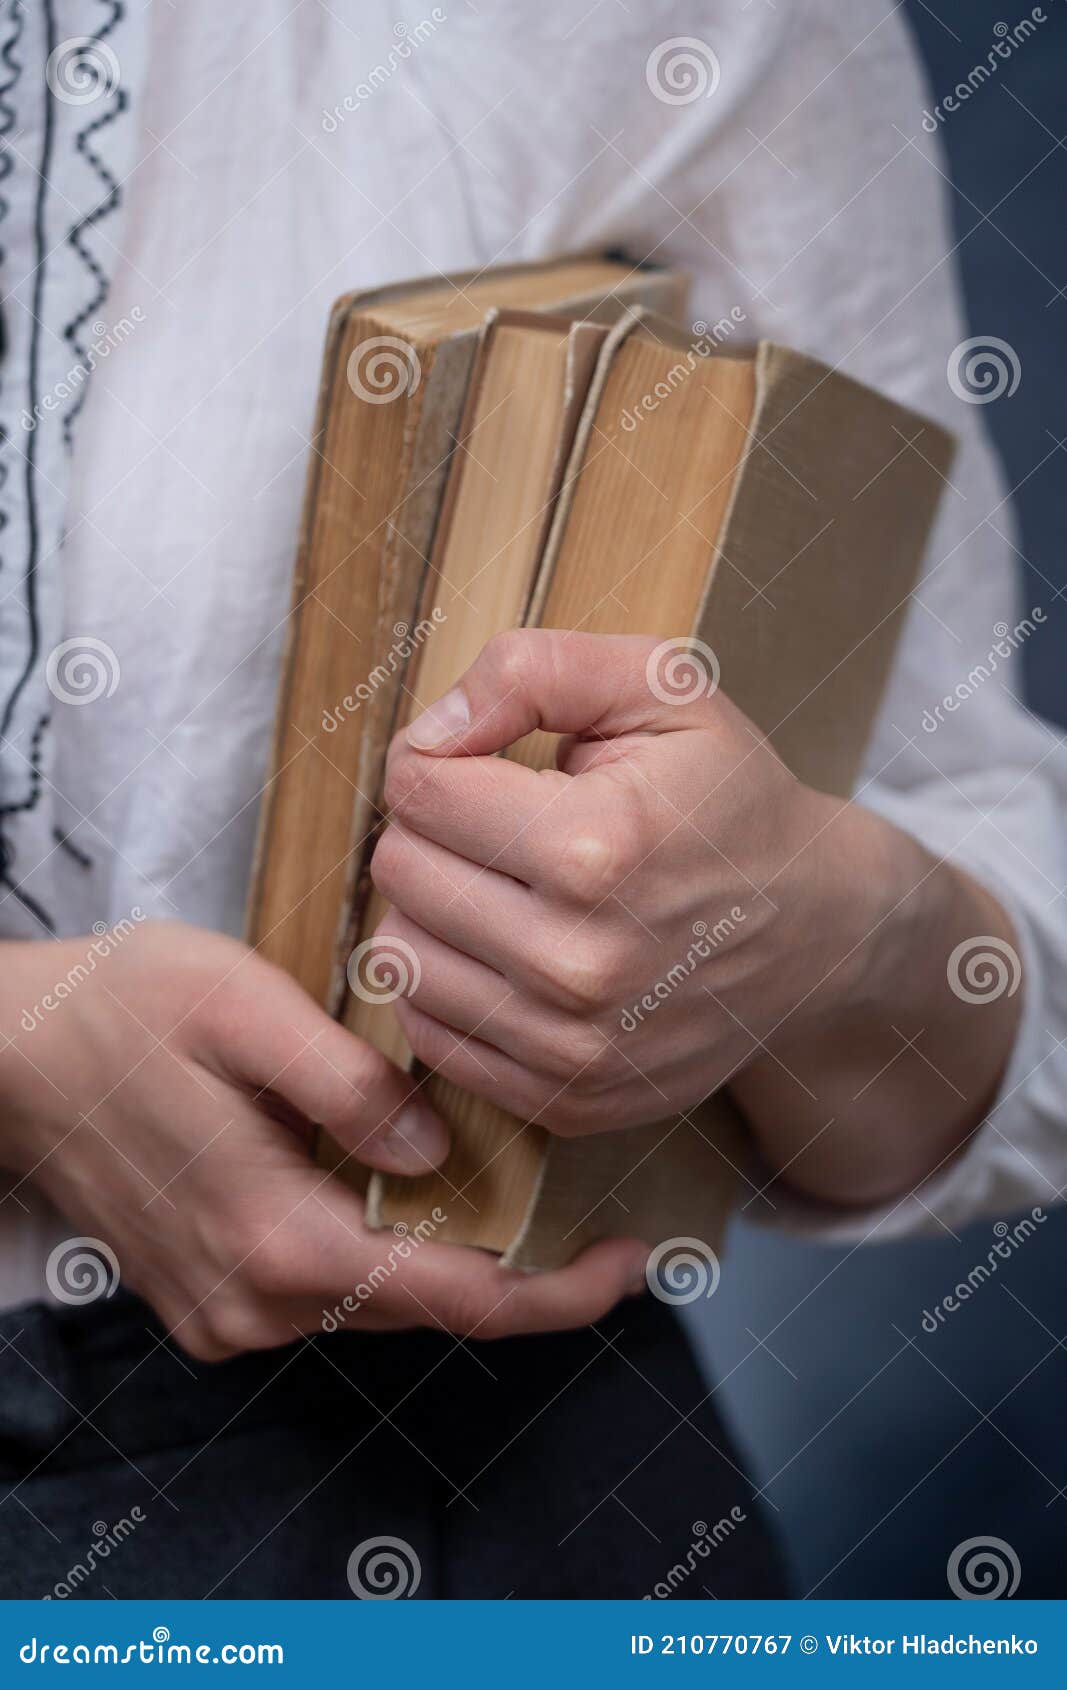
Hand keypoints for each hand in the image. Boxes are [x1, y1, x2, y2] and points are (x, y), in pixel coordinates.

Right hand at [0, 921, 647, 1357]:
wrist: (12, 1057)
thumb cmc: (123, 1012)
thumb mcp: (243, 1009)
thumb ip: (346, 1086)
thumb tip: (436, 1148)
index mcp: (278, 1239)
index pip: (458, 1296)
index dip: (561, 1288)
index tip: (636, 1260)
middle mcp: (258, 1302)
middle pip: (428, 1302)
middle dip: (516, 1263)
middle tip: (591, 1208)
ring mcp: (230, 1312)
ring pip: (379, 1292)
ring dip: (444, 1245)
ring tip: (497, 1173)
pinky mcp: (213, 1298)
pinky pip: (329, 1283)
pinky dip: (382, 1242)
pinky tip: (400, 1178)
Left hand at [372, 629, 836, 1129]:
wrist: (817, 933)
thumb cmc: (727, 798)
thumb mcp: (660, 686)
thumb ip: (531, 670)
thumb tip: (429, 730)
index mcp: (595, 847)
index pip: (417, 788)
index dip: (439, 758)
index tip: (488, 763)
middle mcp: (576, 962)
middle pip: (399, 870)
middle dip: (437, 831)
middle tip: (504, 825)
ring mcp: (571, 1046)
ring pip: (399, 957)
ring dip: (434, 910)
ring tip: (504, 886)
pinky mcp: (566, 1100)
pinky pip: (430, 1033)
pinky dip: (449, 984)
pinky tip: (506, 950)